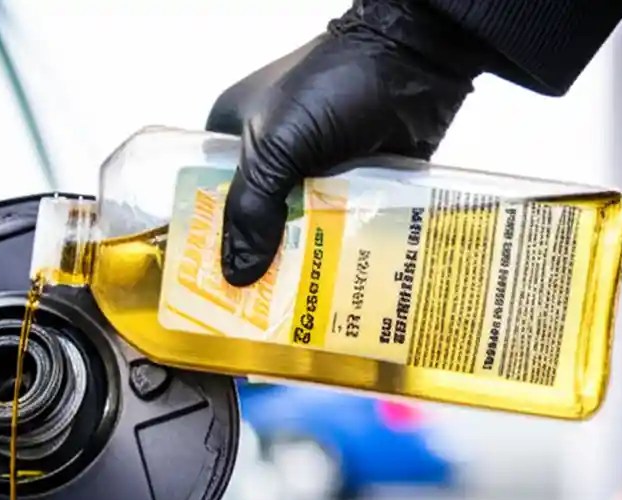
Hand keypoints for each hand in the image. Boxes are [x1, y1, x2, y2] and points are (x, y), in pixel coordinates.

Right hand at [207, 0, 493, 285]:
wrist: (413, 62)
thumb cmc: (332, 87)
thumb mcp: (276, 146)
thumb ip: (252, 208)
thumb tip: (237, 277)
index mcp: (237, 134)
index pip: (210, 197)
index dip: (209, 240)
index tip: (209, 286)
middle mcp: (273, 156)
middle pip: (257, 223)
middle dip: (259, 262)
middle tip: (253, 312)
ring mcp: (316, 171)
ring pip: (302, 230)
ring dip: (303, 264)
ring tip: (295, 314)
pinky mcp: (356, 185)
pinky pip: (340, 227)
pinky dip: (339, 253)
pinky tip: (335, 289)